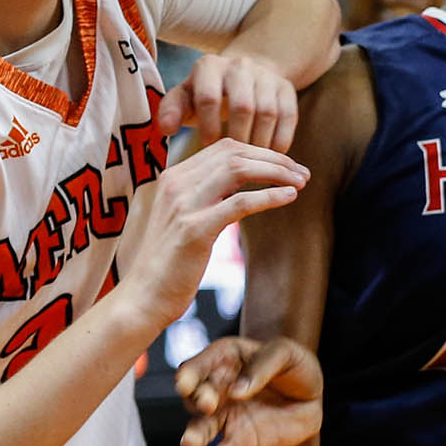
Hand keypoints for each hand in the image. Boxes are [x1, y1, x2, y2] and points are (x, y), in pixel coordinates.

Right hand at [118, 137, 305, 323]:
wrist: (143, 297)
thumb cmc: (169, 263)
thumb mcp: (185, 220)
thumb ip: (207, 198)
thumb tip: (242, 187)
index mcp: (174, 177)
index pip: (224, 147)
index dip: (260, 152)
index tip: (286, 166)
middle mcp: (176, 183)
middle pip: (234, 152)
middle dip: (274, 158)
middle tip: (302, 173)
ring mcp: (183, 205)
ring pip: (238, 169)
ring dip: (276, 172)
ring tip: (301, 182)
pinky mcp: (194, 229)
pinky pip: (239, 203)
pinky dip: (270, 196)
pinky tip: (290, 197)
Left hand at [156, 53, 298, 152]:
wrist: (241, 77)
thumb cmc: (204, 95)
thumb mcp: (184, 98)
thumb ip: (171, 111)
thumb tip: (166, 129)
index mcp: (209, 66)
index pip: (209, 98)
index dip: (208, 127)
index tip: (207, 148)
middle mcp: (240, 65)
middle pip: (243, 107)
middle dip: (237, 138)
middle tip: (232, 162)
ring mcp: (266, 75)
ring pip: (267, 113)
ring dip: (259, 142)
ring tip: (250, 163)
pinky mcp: (286, 88)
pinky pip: (288, 117)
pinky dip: (280, 141)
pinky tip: (268, 157)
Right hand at [175, 336, 322, 445]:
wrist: (311, 398)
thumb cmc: (295, 367)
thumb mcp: (286, 354)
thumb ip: (263, 366)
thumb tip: (237, 392)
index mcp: (223, 359)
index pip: (199, 364)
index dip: (190, 373)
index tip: (186, 383)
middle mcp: (215, 388)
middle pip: (194, 395)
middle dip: (195, 398)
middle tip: (207, 403)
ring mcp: (223, 416)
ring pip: (201, 427)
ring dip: (194, 435)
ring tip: (190, 444)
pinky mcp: (238, 441)